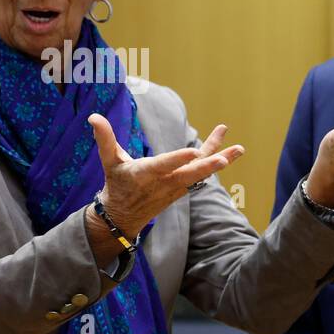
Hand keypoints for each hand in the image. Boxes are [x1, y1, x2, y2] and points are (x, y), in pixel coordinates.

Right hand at [88, 114, 241, 242]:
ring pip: (202, 172)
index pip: (165, 165)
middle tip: (225, 157)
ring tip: (240, 149)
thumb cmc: (117, 185)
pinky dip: (215, 161)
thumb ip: (105, 139)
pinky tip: (230, 150)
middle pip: (191, 173)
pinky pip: (202, 173)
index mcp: (145, 174)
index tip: (195, 153)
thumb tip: (93, 117)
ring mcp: (177, 186)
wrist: (124, 216)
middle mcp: (165, 182)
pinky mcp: (184, 187)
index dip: (179, 159)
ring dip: (221, 160)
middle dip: (209, 165)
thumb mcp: (109, 162)